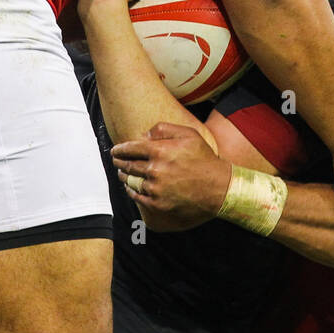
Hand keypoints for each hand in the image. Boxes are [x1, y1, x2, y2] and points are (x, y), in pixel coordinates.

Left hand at [110, 123, 231, 232]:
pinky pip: (138, 197)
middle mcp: (155, 170)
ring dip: (124, 176)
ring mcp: (156, 189)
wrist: (218, 188)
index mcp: (160, 151)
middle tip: (116, 161)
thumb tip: (144, 135)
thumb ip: (164, 129)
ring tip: (122, 173)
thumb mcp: (189, 135)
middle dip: (119, 162)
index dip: (119, 149)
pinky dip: (132, 191)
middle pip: (128, 165)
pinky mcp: (158, 204)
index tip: (114, 150)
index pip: (130, 148)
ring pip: (131, 181)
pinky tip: (132, 187)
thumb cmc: (204, 159)